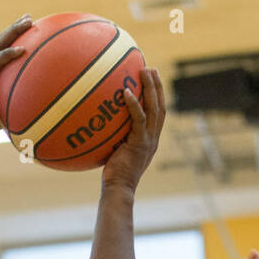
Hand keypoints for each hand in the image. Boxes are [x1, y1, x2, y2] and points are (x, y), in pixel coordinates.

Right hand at [0, 15, 32, 135]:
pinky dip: (9, 54)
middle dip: (14, 28)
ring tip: (27, 22)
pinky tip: (22, 49)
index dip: (12, 37)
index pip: (1, 49)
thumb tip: (37, 107)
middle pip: (1, 41)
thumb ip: (16, 102)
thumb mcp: (5, 109)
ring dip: (13, 32)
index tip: (27, 29)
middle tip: (28, 18)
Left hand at [100, 68, 165, 190]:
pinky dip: (134, 104)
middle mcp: (153, 138)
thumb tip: (97, 125)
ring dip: (151, 88)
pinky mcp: (140, 144)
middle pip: (160, 106)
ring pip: (155, 109)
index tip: (151, 79)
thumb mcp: (114, 153)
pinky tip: (126, 91)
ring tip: (144, 71)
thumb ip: (113, 138)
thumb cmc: (112, 176)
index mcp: (150, 140)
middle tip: (150, 68)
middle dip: (157, 86)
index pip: (158, 114)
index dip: (157, 96)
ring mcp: (148, 141)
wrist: (118, 189)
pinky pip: (139, 120)